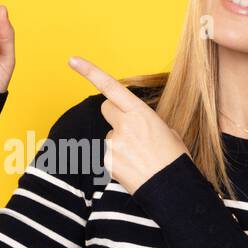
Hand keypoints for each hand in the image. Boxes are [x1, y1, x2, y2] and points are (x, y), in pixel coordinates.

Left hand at [68, 56, 188, 194]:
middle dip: (114, 115)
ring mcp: (113, 144)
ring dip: (118, 144)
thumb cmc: (174, 159)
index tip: (73, 60)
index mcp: (141, 113)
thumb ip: (145, 121)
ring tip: (139, 158)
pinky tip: (132, 169)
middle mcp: (124, 125)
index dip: (90, 72)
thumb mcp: (167, 131)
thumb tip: (135, 123)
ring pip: (108, 135)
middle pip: (105, 108)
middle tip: (131, 132)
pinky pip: (106, 155)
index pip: (111, 87)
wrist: (172, 188)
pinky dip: (116, 160)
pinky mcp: (106, 162)